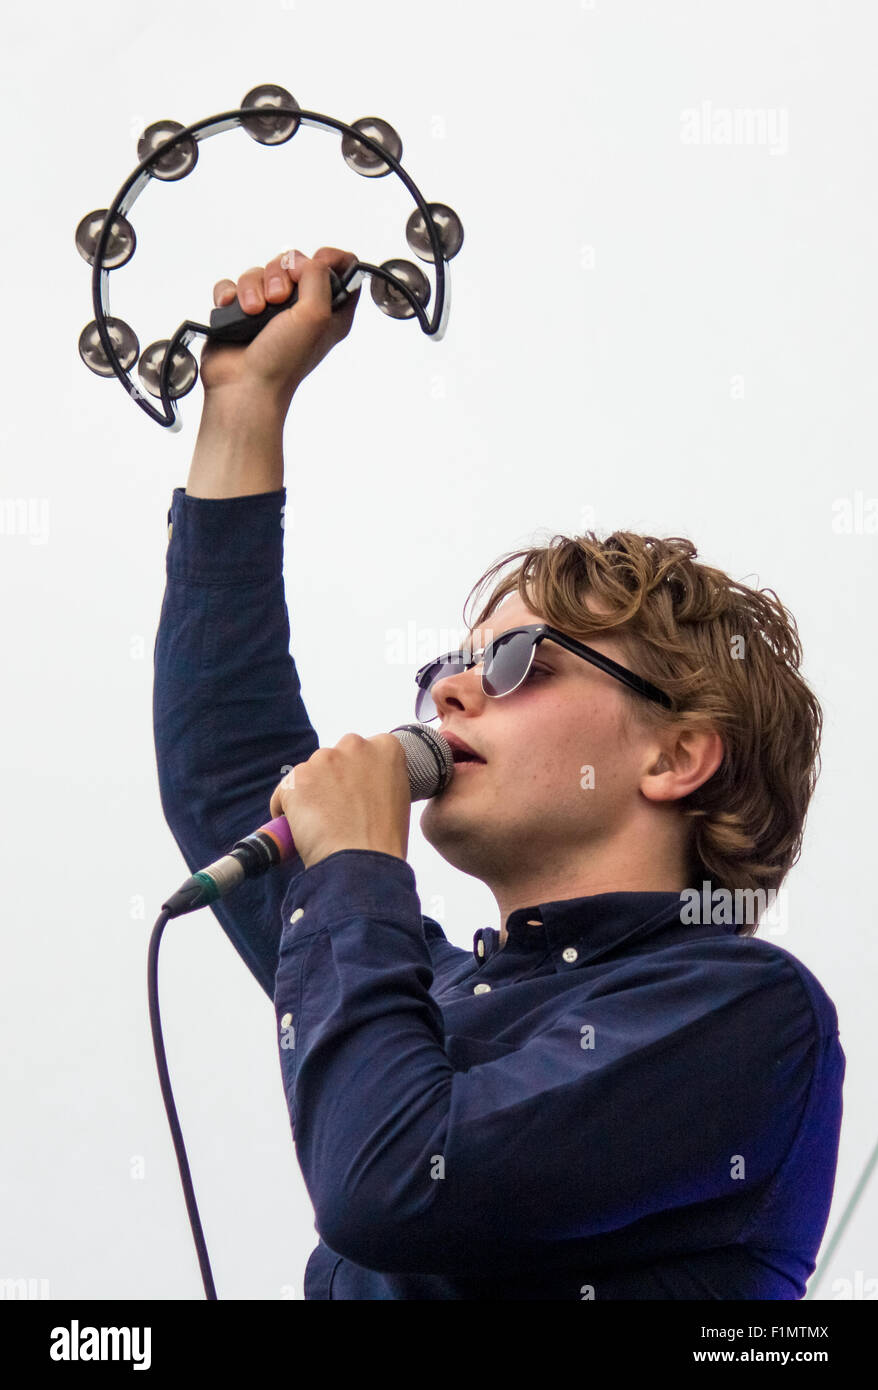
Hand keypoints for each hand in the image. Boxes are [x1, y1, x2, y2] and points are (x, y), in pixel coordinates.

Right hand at [199, 246, 360, 407]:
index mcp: (329, 311)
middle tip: (278, 300)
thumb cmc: (282, 362)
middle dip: (281, 274)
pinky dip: (230, 294)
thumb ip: (318, 277)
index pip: (342, 269)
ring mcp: (269, 310)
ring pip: (260, 272)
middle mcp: (301, 309)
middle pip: (293, 263)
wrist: (243, 387)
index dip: (331, 259)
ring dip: (253, 288)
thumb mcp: (317, 315)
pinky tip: (232, 311)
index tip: (318, 262)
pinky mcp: (241, 313)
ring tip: (253, 313)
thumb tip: (301, 261)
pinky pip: (233, 285)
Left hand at [269, 733, 411, 870]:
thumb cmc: (383, 841)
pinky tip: (301, 829)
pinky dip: (287, 810)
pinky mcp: (297, 777)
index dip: (356, 776)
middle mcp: (354, 745)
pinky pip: (285, 792)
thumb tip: (360, 783)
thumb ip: (379, 779)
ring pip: (309, 774)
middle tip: (337, 811)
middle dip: (331, 779)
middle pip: (334, 758)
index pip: (364, 751)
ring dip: (310, 794)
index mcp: (385, 747)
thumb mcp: (396, 798)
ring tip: (321, 825)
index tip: (356, 796)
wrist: (361, 862)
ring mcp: (324, 759)